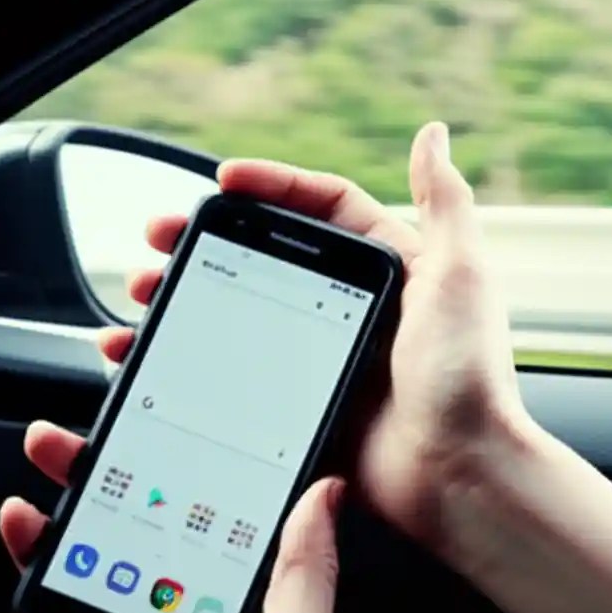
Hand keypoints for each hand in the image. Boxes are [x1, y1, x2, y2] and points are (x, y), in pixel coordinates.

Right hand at [0, 422, 342, 612]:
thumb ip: (304, 573)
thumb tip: (327, 494)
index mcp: (240, 602)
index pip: (209, 516)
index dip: (185, 463)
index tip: (168, 419)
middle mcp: (184, 612)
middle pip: (140, 520)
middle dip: (109, 466)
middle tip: (91, 424)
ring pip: (94, 553)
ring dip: (65, 499)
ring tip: (48, 456)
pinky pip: (65, 602)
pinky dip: (37, 560)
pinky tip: (25, 525)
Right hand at [97, 121, 531, 550]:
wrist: (459, 479)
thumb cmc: (466, 378)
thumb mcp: (460, 276)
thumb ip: (444, 202)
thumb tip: (433, 133)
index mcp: (391, 269)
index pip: (323, 208)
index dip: (271, 186)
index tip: (221, 180)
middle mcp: (356, 309)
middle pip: (267, 259)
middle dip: (209, 243)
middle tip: (160, 239)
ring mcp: (325, 358)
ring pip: (240, 313)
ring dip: (190, 297)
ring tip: (145, 294)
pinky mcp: (305, 404)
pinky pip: (237, 374)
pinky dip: (195, 362)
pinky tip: (158, 354)